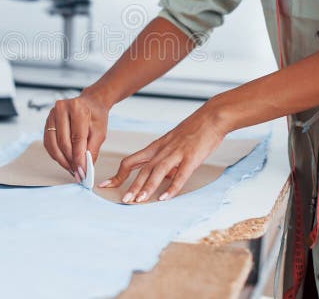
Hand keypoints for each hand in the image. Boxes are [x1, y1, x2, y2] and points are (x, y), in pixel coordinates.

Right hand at [43, 87, 110, 181]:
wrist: (90, 103)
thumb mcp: (100, 132)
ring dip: (61, 160)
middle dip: (70, 161)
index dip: (79, 157)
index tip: (82, 171)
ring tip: (71, 169)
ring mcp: (52, 114)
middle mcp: (61, 108)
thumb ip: (92, 150)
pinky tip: (64, 161)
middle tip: (77, 173)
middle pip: (62, 142)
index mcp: (77, 108)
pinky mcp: (47, 121)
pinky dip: (55, 154)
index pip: (76, 138)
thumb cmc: (96, 116)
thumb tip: (84, 168)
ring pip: (53, 144)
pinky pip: (48, 142)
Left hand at [98, 113, 225, 202]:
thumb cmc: (194, 130)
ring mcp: (176, 153)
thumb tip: (163, 179)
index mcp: (155, 147)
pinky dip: (172, 187)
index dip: (118, 175)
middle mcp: (162, 150)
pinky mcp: (191, 157)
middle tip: (124, 200)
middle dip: (132, 185)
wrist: (211, 116)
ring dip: (147, 187)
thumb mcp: (173, 144)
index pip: (130, 161)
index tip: (106, 185)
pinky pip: (180, 174)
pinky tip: (165, 197)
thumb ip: (165, 161)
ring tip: (139, 201)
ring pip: (157, 171)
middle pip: (142, 169)